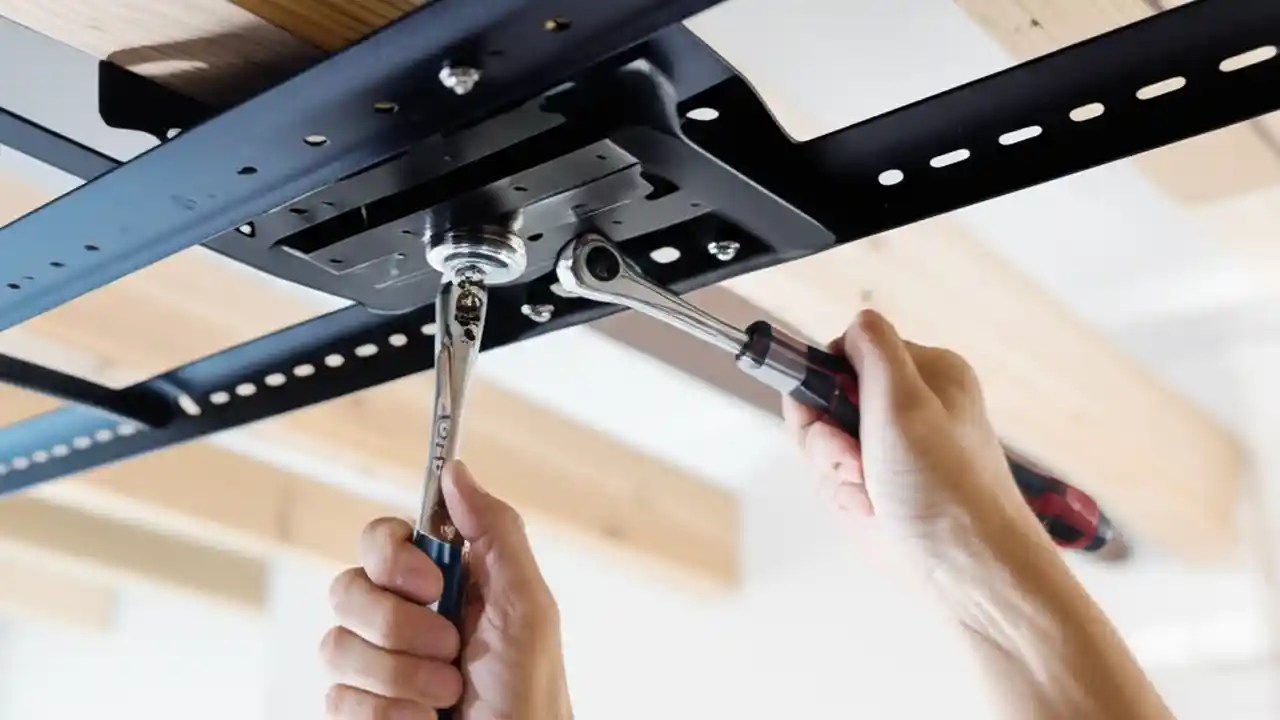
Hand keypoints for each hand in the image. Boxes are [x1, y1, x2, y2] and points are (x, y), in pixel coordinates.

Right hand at [322, 461, 571, 719]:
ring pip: (336, 647)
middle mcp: (402, 617)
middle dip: (399, 628)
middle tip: (450, 651)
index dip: (392, 555)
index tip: (431, 583)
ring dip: (402, 678)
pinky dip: (388, 715)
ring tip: (447, 695)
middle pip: (346, 588)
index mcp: (443, 582)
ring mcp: (376, 665)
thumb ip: (496, 531)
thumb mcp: (528, 606)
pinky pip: (338, 699)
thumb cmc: (532, 692)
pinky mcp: (361, 709)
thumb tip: (456, 470)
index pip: (381, 539)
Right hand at [783, 309, 1044, 563]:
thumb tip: (857, 322)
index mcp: (927, 372)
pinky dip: (844, 498)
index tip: (828, 414)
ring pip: (825, 444)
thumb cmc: (947, 492)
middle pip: (827, 401)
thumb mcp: (904, 402)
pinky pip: (836, 479)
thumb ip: (874, 349)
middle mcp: (910, 405)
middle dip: (828, 440)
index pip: (846, 351)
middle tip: (856, 464)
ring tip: (869, 495)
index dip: (825, 383)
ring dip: (835, 474)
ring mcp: (893, 448)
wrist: (968, 572)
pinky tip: (873, 512)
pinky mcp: (881, 485)